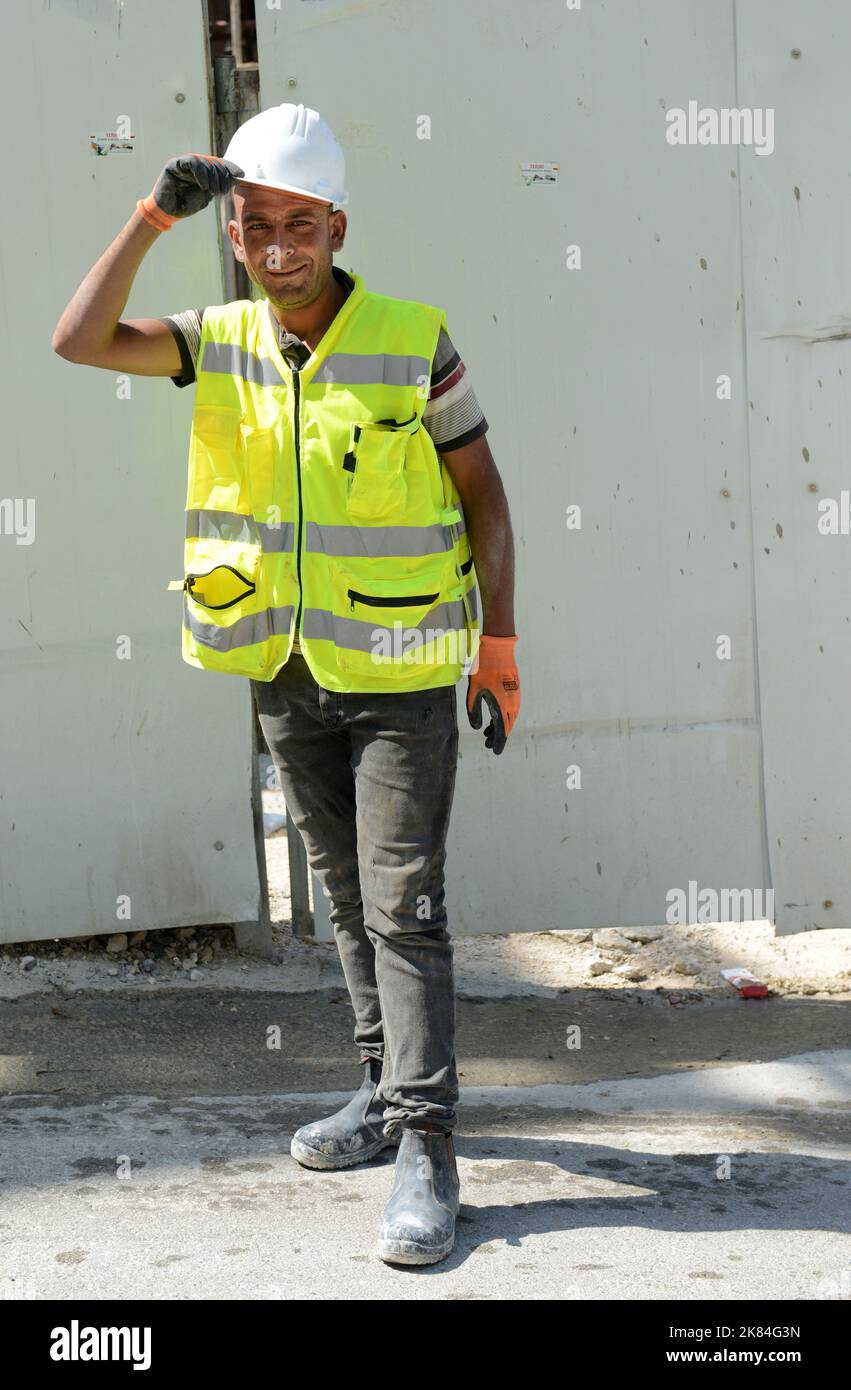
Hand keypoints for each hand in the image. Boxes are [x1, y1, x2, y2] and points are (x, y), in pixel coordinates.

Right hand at [137, 155, 244, 229]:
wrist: (168, 212)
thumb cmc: (186, 205)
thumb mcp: (208, 195)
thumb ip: (220, 185)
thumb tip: (237, 175)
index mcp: (203, 170)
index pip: (219, 164)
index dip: (230, 167)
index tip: (241, 174)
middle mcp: (194, 164)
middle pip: (213, 162)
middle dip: (221, 176)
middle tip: (222, 191)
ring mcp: (184, 163)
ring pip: (204, 162)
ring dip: (212, 177)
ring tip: (213, 191)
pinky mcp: (174, 164)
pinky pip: (191, 162)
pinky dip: (200, 173)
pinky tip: (204, 185)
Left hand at [466, 634, 520, 754]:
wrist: (498, 651)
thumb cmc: (484, 670)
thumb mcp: (474, 691)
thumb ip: (475, 711)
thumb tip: (478, 727)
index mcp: (502, 706)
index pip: (502, 731)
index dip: (498, 742)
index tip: (494, 751)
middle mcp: (512, 704)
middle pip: (506, 727)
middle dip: (497, 736)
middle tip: (487, 743)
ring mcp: (515, 697)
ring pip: (509, 718)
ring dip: (500, 726)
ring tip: (488, 731)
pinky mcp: (515, 691)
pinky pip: (511, 709)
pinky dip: (503, 716)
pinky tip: (495, 717)